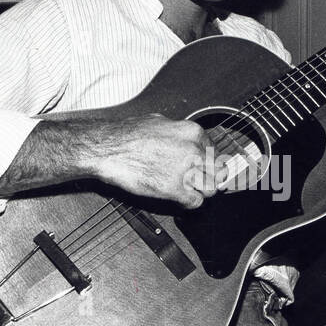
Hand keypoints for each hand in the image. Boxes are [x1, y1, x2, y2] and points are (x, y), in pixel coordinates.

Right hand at [91, 113, 228, 208]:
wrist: (108, 148)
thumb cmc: (127, 135)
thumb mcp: (160, 122)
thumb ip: (179, 133)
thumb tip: (185, 140)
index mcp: (193, 133)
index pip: (216, 153)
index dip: (209, 163)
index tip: (204, 168)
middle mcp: (194, 151)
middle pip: (218, 172)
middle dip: (209, 177)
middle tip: (198, 181)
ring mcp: (186, 171)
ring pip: (211, 189)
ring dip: (200, 191)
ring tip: (187, 189)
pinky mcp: (174, 190)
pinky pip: (195, 202)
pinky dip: (188, 202)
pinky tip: (178, 197)